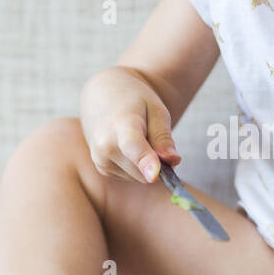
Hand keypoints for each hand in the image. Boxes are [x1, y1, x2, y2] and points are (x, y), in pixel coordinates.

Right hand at [80, 66, 180, 184]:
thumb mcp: (156, 110)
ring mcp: (101, 159)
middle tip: (156, 139)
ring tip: (140, 139)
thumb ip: (164, 136)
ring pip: (140, 177)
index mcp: (121, 124)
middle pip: (143, 170)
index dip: (145, 161)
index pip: (132, 145)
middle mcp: (105, 145)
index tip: (155, 175)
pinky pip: (132, 177)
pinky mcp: (102, 169)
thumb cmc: (134, 102)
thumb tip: (173, 160)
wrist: (104, 97)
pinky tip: (130, 147)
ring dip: (147, 165)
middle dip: (158, 163)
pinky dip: (138, 167)